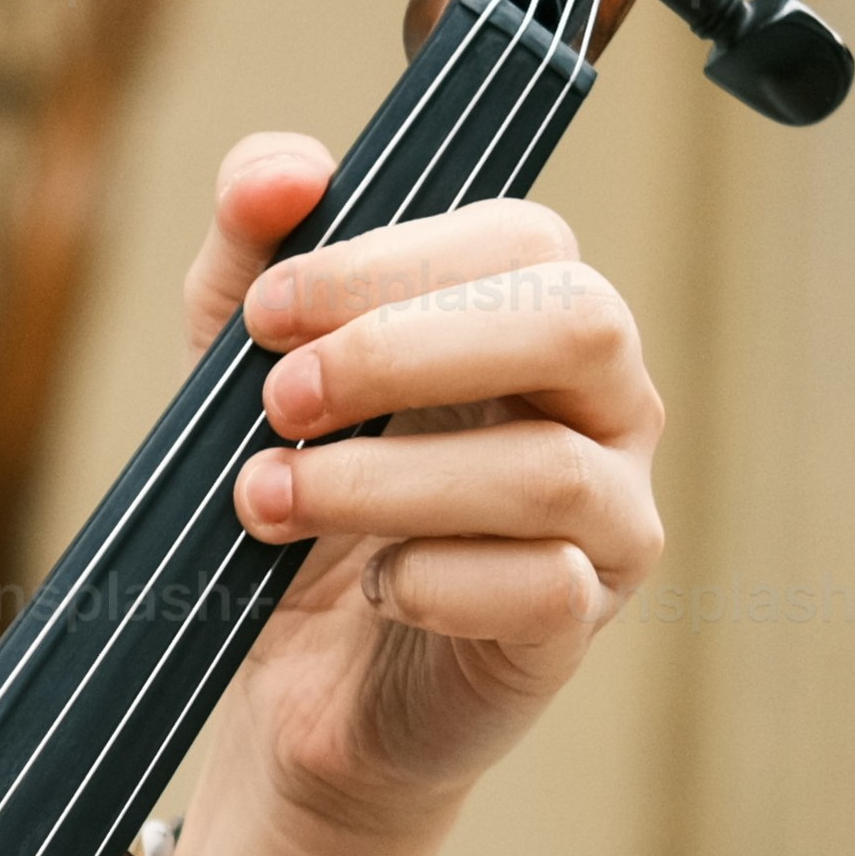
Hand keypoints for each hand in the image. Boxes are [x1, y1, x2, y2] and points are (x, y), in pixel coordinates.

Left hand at [159, 138, 665, 855]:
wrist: (298, 682)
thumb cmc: (299, 502)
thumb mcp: (244, 368)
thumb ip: (249, 257)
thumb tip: (283, 173)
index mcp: (538, 317)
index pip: (525, 239)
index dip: (394, 261)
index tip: (269, 313)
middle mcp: (605, 408)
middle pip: (579, 325)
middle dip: (407, 350)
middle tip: (279, 400)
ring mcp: (610, 520)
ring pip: (550, 470)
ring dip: (385, 479)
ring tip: (271, 498)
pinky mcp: (578, 625)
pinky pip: (541, 586)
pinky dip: (432, 578)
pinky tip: (368, 585)